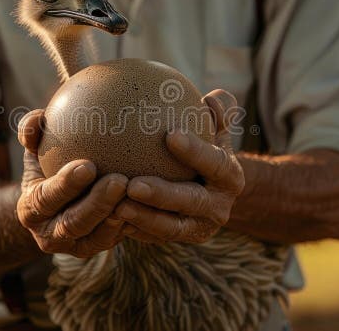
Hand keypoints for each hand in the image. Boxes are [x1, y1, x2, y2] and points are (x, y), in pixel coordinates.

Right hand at [16, 109, 127, 257]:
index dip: (65, 185)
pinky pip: (118, 239)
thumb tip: (38, 118)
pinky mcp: (99, 248)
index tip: (88, 165)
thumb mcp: (36, 147)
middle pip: (74, 223)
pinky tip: (150, 203)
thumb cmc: (48, 163)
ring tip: (138, 192)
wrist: (57, 201)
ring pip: (99, 237)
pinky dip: (132, 223)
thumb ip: (33, 130)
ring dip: (119, 216)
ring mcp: (76, 247)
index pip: (45, 198)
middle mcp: (50, 234)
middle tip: (120, 180)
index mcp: (31, 209)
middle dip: (97, 204)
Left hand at [116, 89, 244, 243]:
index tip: (170, 135)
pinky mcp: (178, 240)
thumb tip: (213, 98)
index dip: (195, 151)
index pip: (215, 162)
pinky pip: (154, 237)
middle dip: (163, 195)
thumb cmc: (208, 149)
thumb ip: (216, 115)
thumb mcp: (216, 132)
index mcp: (229, 176)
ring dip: (143, 218)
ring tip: (116, 206)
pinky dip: (134, 229)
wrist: (214, 192)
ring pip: (171, 227)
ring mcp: (199, 227)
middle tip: (134, 185)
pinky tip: (109, 217)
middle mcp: (218, 206)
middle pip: (191, 201)